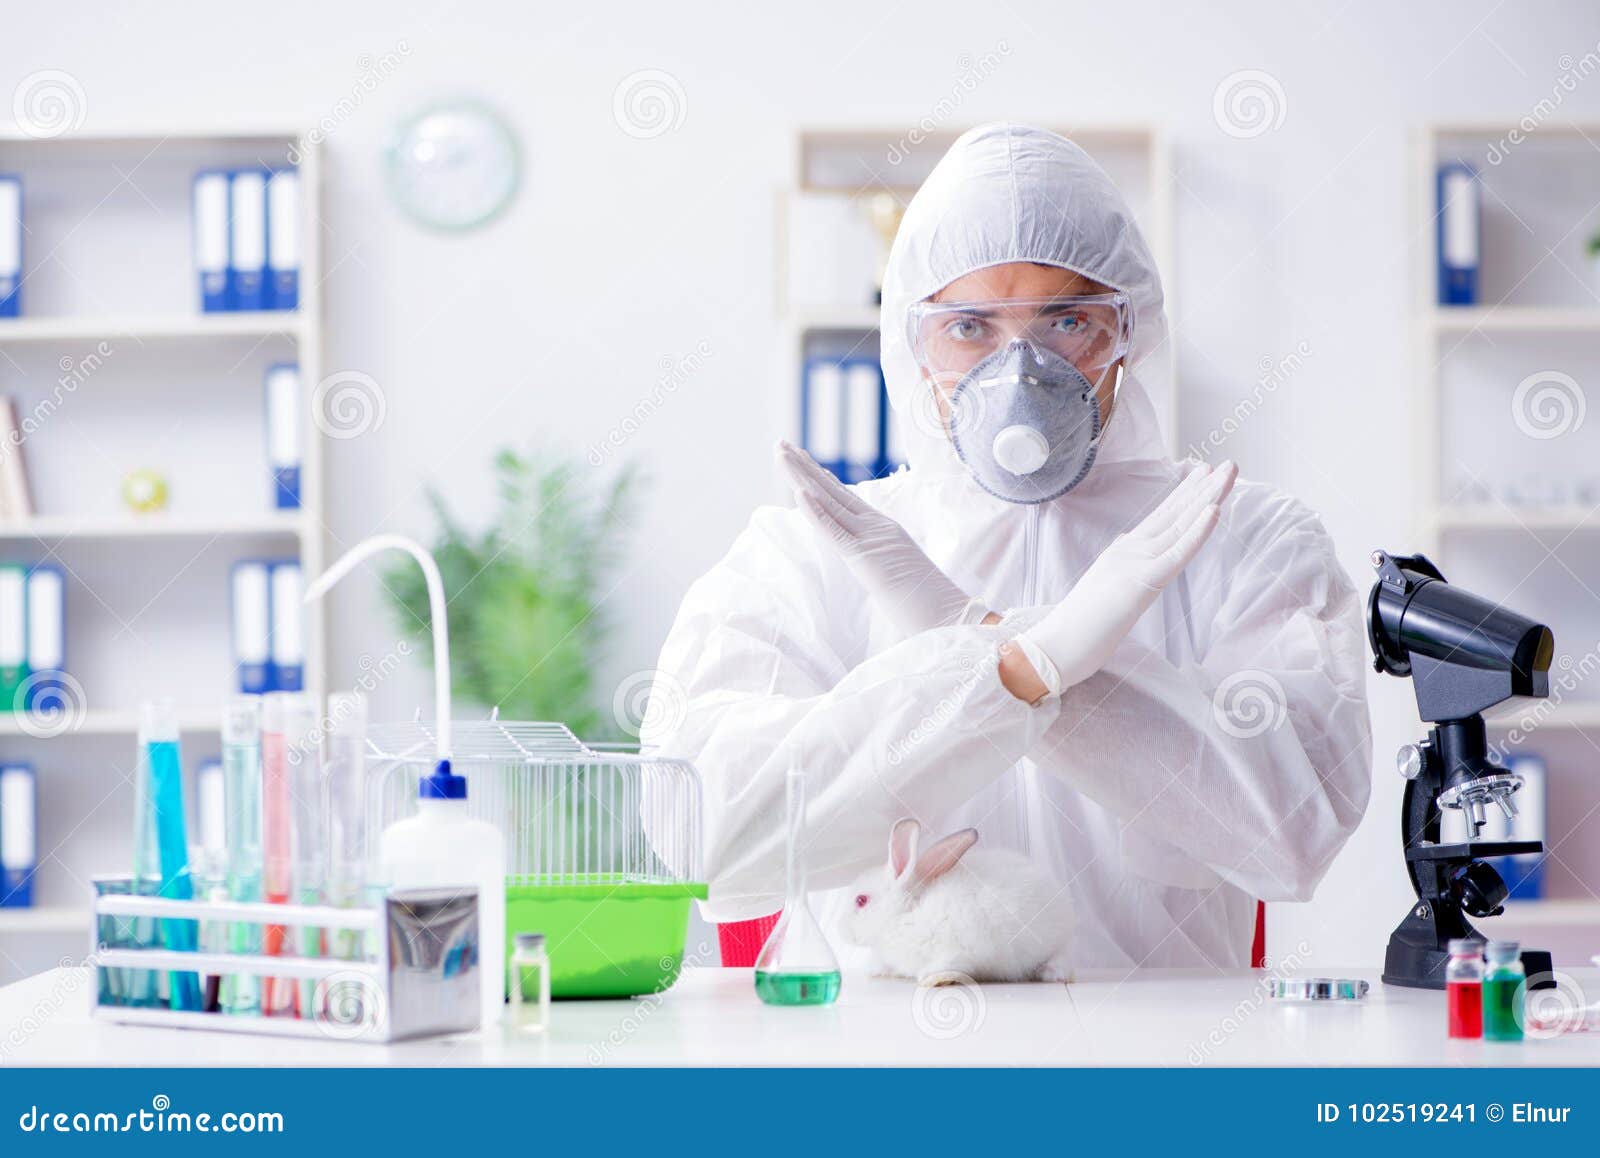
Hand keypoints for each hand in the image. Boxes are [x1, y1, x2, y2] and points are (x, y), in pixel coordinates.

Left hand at [778, 440, 990, 635]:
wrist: (949, 611)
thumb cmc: (928, 600)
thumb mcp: (900, 571)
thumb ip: (884, 560)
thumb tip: (875, 562)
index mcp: (883, 529)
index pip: (845, 499)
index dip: (822, 479)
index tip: (805, 460)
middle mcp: (876, 526)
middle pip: (832, 491)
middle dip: (804, 467)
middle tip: (781, 444)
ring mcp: (871, 537)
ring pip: (828, 502)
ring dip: (801, 478)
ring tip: (781, 454)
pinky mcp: (864, 556)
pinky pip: (835, 531)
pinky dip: (816, 512)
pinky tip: (799, 493)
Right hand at [1010, 461, 1237, 697]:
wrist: (1056, 644)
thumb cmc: (1077, 626)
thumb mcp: (1103, 588)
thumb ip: (1119, 565)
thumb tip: (1129, 547)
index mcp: (1122, 552)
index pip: (1160, 518)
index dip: (1184, 495)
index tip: (1204, 473)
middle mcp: (1129, 549)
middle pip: (1174, 513)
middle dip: (1204, 487)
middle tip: (1229, 464)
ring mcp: (1135, 562)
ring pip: (1180, 524)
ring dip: (1208, 497)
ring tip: (1228, 472)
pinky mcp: (1143, 581)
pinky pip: (1177, 552)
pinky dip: (1198, 530)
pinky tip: (1215, 509)